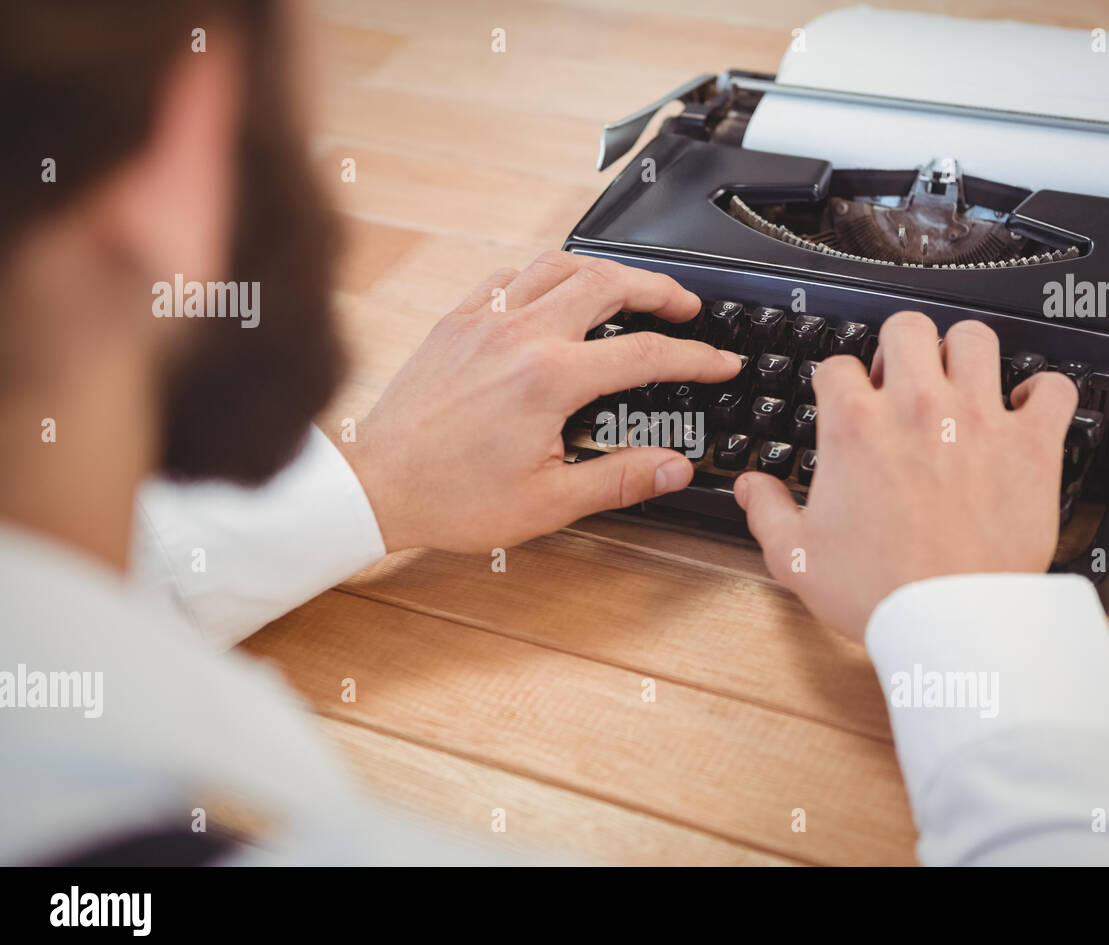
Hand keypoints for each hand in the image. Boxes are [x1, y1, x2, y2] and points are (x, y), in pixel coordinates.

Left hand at [336, 251, 740, 552]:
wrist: (377, 484)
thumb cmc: (450, 497)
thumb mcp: (549, 503)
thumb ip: (620, 479)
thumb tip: (673, 467)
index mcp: (549, 379)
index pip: (645, 354)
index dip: (694, 357)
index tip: (719, 361)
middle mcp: (519, 335)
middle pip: (608, 282)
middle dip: (658, 289)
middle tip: (685, 306)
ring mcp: (485, 320)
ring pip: (558, 264)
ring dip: (604, 270)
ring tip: (630, 287)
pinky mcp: (458, 322)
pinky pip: (510, 276)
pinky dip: (544, 275)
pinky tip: (554, 293)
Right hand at [734, 311, 1077, 638]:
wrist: (951, 622)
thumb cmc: (879, 591)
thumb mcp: (796, 557)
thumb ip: (766, 511)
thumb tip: (751, 485)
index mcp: (855, 427)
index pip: (837, 366)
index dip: (837, 383)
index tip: (845, 403)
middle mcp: (917, 407)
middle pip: (906, 328)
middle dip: (898, 347)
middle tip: (900, 379)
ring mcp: (978, 419)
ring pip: (975, 338)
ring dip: (963, 353)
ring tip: (959, 380)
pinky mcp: (1030, 444)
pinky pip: (1050, 387)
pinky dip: (1040, 391)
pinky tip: (1024, 407)